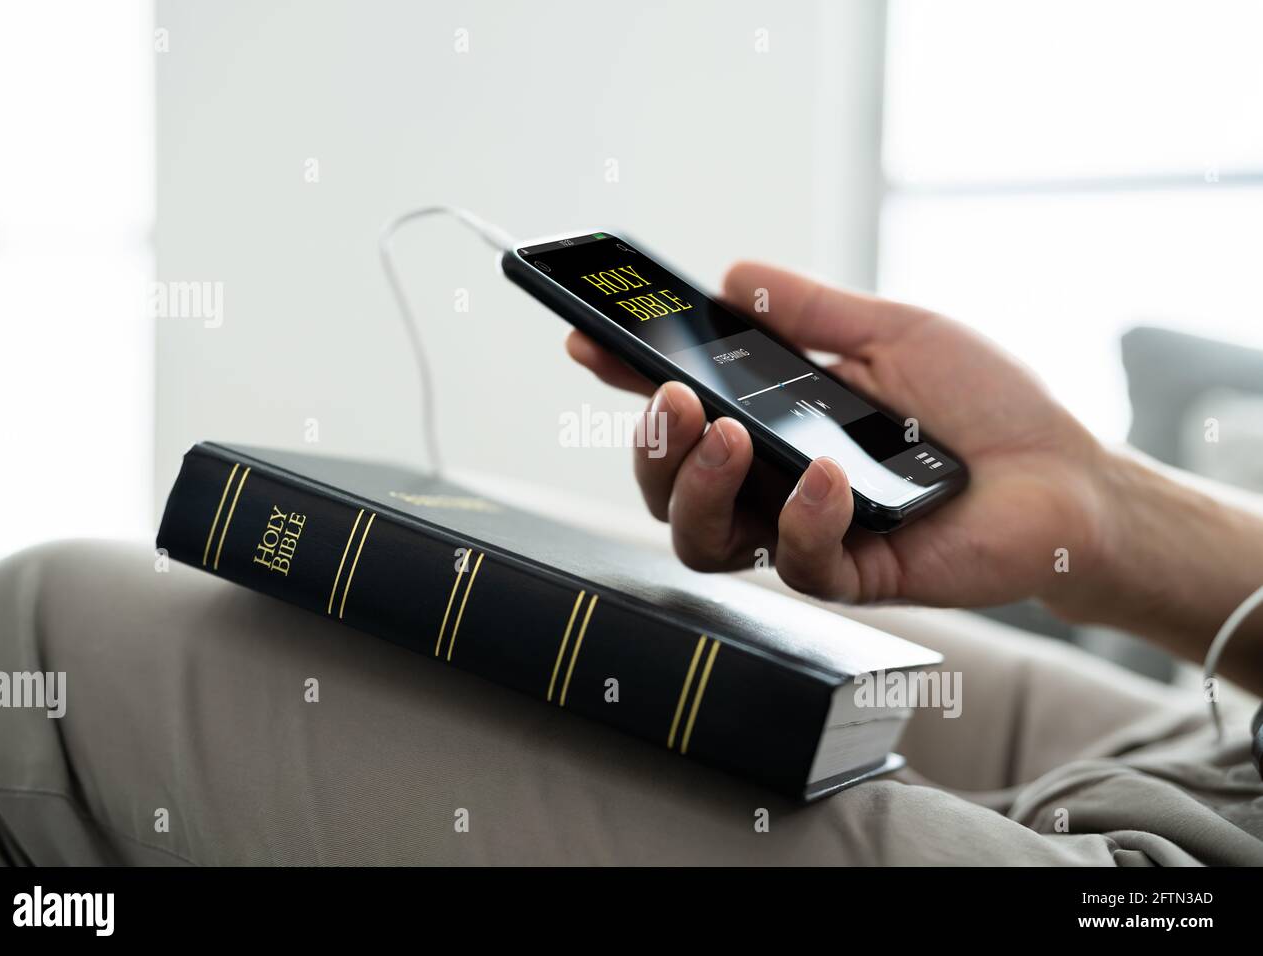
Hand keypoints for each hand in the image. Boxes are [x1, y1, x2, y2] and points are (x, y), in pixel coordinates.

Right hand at [567, 261, 1112, 612]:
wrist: (1065, 476)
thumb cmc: (985, 403)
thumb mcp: (892, 332)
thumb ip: (810, 312)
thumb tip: (732, 275)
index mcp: (777, 423)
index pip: (684, 406)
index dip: (627, 378)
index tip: (588, 342)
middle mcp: (775, 483)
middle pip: (669, 486)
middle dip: (652, 445)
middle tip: (674, 400)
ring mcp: (806, 532)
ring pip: (703, 538)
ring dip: (696, 487)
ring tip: (726, 436)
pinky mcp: (850, 575)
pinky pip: (793, 563)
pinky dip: (800, 517)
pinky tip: (826, 476)